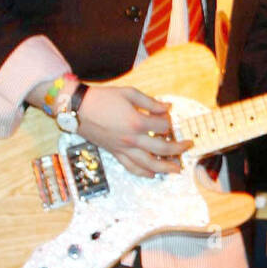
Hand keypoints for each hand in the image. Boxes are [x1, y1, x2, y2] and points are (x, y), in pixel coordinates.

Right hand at [74, 86, 191, 177]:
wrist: (78, 109)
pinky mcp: (115, 153)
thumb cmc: (103, 98)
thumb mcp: (129, 93)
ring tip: (177, 169)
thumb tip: (167, 108)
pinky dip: (143, 172)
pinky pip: (131, 167)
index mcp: (137, 122)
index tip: (169, 116)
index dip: (169, 121)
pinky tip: (152, 174)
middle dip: (177, 149)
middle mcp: (132, 139)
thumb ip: (150, 102)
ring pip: (148, 164)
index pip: (162, 126)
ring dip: (164, 168)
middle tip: (188, 146)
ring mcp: (123, 148)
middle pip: (161, 148)